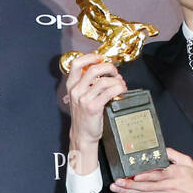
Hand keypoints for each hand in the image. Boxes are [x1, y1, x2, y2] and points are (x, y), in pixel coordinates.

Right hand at [63, 53, 126, 172]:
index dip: (90, 57)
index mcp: (71, 86)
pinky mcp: (93, 107)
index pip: (76, 63)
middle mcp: (76, 91)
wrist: (82, 135)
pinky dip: (118, 89)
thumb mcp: (80, 97)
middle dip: (109, 67)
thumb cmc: (84, 116)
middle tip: (115, 72)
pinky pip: (109, 92)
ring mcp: (84, 99)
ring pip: (104, 81)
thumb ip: (88, 84)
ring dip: (116, 80)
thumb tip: (108, 73)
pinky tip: (121, 91)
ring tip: (121, 84)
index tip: (101, 58)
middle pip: (94, 69)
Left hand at [109, 148, 192, 192]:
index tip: (129, 174)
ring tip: (116, 189)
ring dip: (127, 192)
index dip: (140, 175)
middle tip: (115, 182)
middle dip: (127, 184)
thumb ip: (172, 154)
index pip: (153, 174)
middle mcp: (167, 187)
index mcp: (172, 174)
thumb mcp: (187, 161)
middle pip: (144, 186)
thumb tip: (161, 148)